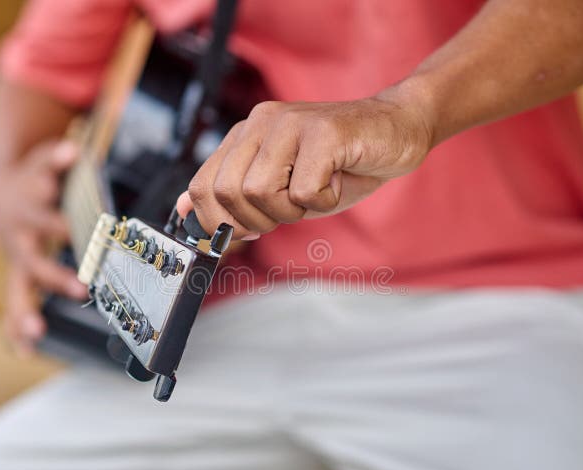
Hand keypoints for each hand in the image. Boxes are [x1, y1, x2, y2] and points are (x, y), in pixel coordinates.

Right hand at [0, 139, 85, 353]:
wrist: (2, 195)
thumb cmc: (33, 180)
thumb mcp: (44, 161)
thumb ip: (59, 158)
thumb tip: (72, 151)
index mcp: (28, 208)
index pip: (44, 215)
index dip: (61, 224)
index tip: (80, 233)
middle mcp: (19, 238)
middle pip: (32, 259)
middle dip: (54, 274)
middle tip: (80, 288)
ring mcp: (16, 260)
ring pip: (18, 288)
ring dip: (26, 310)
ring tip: (35, 332)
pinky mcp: (18, 276)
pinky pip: (15, 305)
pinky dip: (16, 328)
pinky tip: (24, 349)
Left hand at [175, 87, 434, 238]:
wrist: (398, 130)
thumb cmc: (341, 164)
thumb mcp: (283, 188)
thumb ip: (235, 197)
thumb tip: (184, 212)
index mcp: (246, 135)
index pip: (203, 186)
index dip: (217, 222)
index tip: (245, 234)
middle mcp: (261, 122)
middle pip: (227, 193)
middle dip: (256, 220)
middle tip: (289, 211)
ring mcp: (291, 123)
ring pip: (260, 192)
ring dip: (290, 211)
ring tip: (315, 193)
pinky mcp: (323, 132)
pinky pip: (304, 191)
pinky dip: (324, 201)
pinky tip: (338, 182)